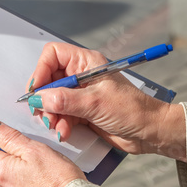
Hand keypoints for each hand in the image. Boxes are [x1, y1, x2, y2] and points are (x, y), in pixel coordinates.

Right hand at [28, 43, 185, 160]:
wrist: (149, 131)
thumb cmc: (132, 110)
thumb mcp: (94, 103)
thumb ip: (63, 100)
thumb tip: (38, 98)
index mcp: (86, 63)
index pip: (53, 55)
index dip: (41, 70)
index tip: (37, 90)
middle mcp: (82, 76)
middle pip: (49, 79)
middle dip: (44, 98)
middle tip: (44, 112)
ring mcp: (81, 94)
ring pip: (53, 99)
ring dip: (51, 114)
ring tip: (56, 126)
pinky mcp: (82, 111)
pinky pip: (61, 114)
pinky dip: (60, 124)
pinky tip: (64, 131)